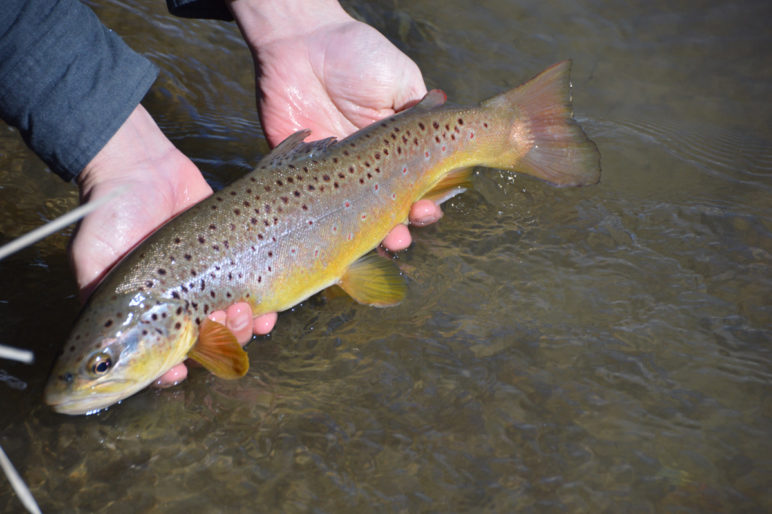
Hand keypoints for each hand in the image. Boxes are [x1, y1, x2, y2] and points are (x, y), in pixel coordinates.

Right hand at [71, 105, 276, 386]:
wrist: (141, 165)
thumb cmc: (110, 213)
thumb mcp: (91, 258)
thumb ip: (94, 297)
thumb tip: (96, 349)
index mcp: (146, 313)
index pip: (160, 357)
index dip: (171, 373)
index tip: (180, 373)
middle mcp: (179, 304)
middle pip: (206, 345)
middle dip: (218, 345)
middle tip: (221, 324)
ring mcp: (208, 283)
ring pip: (233, 326)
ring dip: (243, 330)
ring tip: (245, 313)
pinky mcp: (234, 260)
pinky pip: (256, 295)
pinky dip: (265, 310)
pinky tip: (267, 312)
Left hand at [230, 0, 443, 248]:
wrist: (301, 43)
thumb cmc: (355, 54)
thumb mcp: (400, 79)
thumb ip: (420, 111)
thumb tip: (448, 137)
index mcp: (392, 145)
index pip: (415, 181)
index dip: (427, 198)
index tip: (431, 203)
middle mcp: (366, 164)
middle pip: (389, 206)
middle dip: (407, 222)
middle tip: (412, 221)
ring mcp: (334, 172)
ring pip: (357, 216)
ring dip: (377, 234)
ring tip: (391, 240)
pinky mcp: (301, 172)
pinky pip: (316, 208)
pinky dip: (332, 226)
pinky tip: (348, 234)